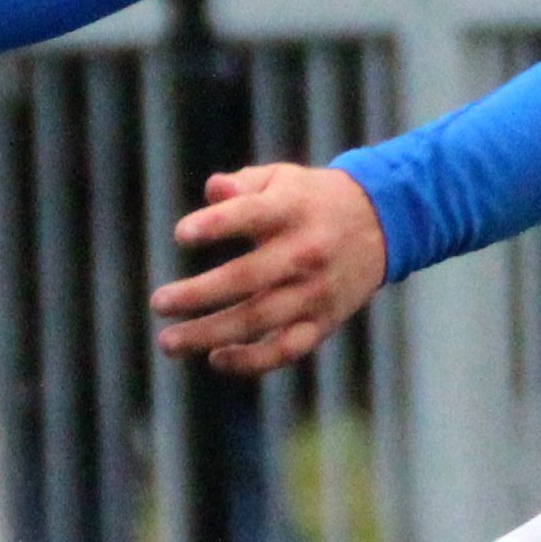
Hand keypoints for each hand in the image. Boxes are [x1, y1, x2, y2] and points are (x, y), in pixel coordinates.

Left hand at [149, 165, 385, 381]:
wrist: (382, 224)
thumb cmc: (310, 200)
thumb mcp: (282, 179)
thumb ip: (244, 184)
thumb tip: (213, 189)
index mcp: (292, 211)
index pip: (251, 216)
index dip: (216, 225)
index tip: (180, 235)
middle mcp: (305, 253)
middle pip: (247, 278)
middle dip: (198, 294)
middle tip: (158, 303)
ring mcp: (315, 292)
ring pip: (259, 320)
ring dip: (210, 334)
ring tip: (168, 342)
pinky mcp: (323, 321)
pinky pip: (286, 350)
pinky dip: (252, 362)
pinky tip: (215, 359)